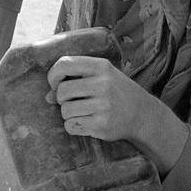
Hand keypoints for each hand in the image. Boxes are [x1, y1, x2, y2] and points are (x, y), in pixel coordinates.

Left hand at [46, 53, 189, 174]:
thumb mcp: (102, 77)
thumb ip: (76, 79)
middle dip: (62, 99)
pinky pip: (71, 126)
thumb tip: (48, 97)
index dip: (53, 75)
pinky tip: (86, 123)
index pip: (64, 64)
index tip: (55, 84)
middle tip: (72, 102)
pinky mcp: (102, 125)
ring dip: (68, 114)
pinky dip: (73, 126)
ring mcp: (104, 106)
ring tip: (82, 113)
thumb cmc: (117, 92)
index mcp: (101, 67)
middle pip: (62, 91)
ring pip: (65, 111)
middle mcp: (103, 84)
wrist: (143, 114)